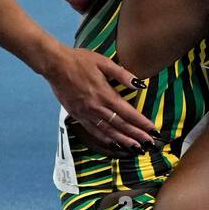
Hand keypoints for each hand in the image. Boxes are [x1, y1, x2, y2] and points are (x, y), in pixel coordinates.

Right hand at [44, 46, 162, 150]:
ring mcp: (86, 113)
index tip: (153, 131)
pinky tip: (114, 144)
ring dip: (123, 141)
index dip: (142, 123)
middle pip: (121, 125)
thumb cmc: (80, 60)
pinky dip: (105, 139)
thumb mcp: (104, 62)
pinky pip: (93, 130)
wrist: (55, 65)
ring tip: (136, 148)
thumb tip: (140, 85)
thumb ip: (123, 75)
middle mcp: (97, 107)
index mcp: (105, 94)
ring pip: (108, 131)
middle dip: (137, 135)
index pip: (128, 113)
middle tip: (150, 144)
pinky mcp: (77, 115)